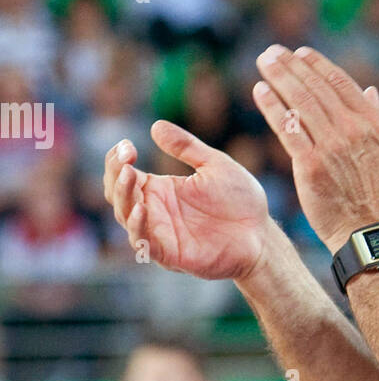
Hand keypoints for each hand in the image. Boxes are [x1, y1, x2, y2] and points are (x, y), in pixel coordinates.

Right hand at [103, 121, 271, 280]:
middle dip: (115, 174)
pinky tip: (142, 208)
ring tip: (130, 175)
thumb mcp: (215, 165)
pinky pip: (144, 243)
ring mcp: (160, 233)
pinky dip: (137, 227)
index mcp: (161, 189)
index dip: (117, 159)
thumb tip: (156, 125)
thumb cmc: (240, 201)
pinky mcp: (170, 254)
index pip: (124, 173)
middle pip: (117, 193)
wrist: (262, 235)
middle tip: (126, 158)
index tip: (128, 145)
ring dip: (123, 196)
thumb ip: (187, 147)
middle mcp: (155, 211)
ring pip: (125, 216)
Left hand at [252, 44, 378, 253]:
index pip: (341, 82)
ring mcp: (331, 146)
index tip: (300, 53)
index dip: (318, 65)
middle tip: (272, 52)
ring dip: (279, 77)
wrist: (365, 232)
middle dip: (292, 65)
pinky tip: (260, 92)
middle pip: (316, 87)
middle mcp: (352, 129)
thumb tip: (370, 90)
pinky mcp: (311, 165)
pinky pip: (287, 128)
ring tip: (264, 61)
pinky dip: (272, 107)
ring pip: (300, 102)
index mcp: (373, 123)